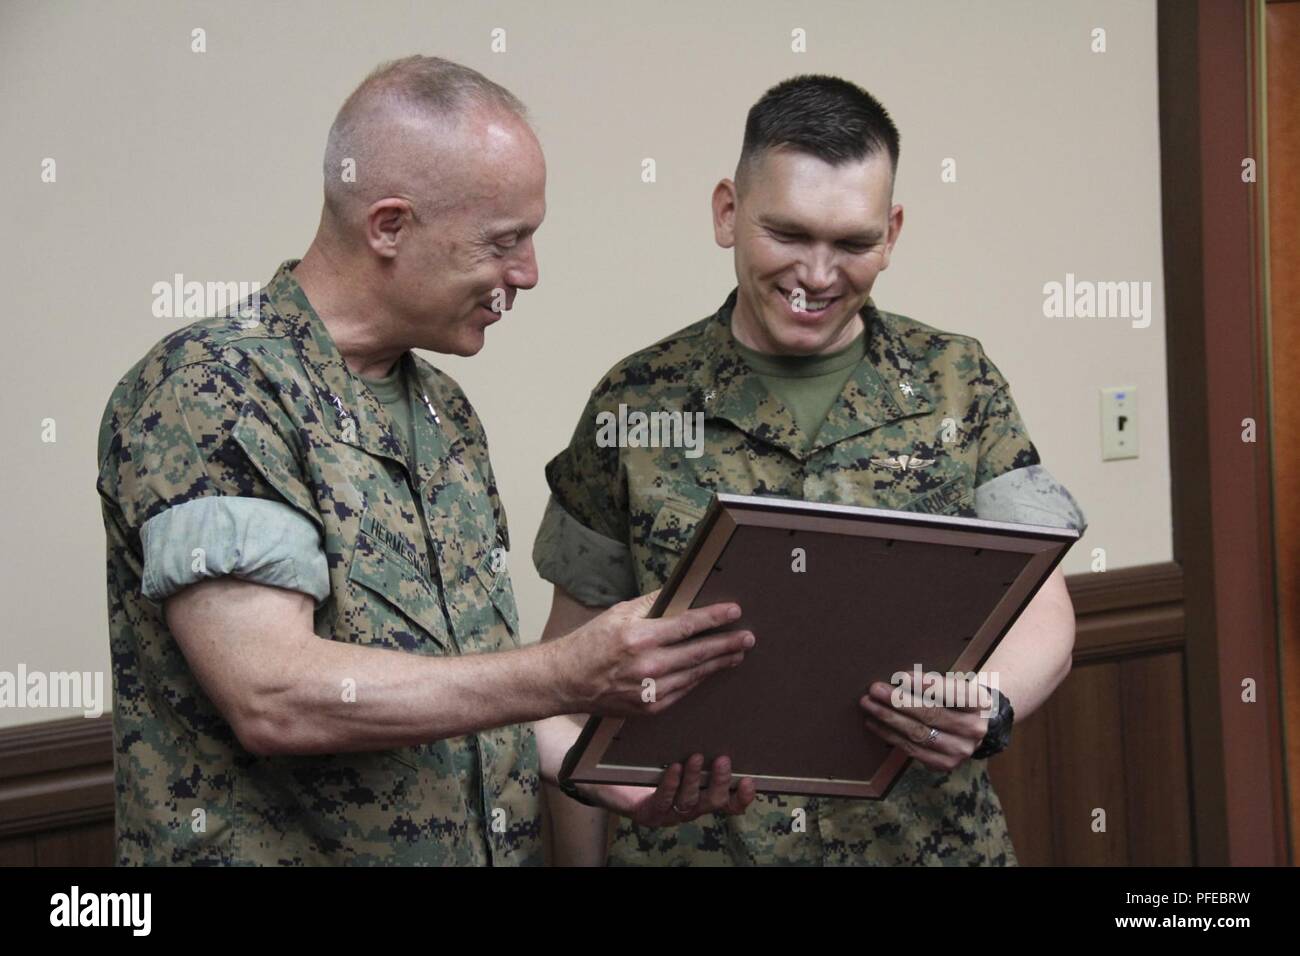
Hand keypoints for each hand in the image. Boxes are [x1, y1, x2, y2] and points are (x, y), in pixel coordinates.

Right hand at [557, 591, 754, 717]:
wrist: (566, 681)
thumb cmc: (590, 643)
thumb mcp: (618, 613)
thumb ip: (651, 603)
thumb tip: (680, 591)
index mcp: (639, 637)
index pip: (687, 625)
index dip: (714, 618)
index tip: (734, 611)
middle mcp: (647, 666)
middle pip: (698, 653)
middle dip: (727, 644)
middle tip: (748, 638)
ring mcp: (650, 691)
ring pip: (695, 675)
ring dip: (719, 664)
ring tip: (737, 654)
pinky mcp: (650, 708)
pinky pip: (683, 691)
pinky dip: (699, 679)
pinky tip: (710, 671)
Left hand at [583, 753, 756, 825]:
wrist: (607, 778)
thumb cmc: (648, 761)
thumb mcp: (675, 750)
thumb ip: (696, 740)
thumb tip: (715, 708)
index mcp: (700, 795)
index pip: (729, 803)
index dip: (742, 797)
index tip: (750, 781)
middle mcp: (688, 808)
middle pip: (713, 803)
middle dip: (721, 782)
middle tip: (724, 760)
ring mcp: (668, 814)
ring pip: (689, 803)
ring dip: (695, 780)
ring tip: (697, 758)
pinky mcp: (648, 813)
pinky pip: (662, 800)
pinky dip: (670, 784)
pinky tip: (673, 768)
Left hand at [859, 671, 991, 771]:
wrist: (974, 727)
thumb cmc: (956, 699)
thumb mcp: (954, 685)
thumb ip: (933, 683)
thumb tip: (899, 680)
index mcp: (980, 703)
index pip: (953, 692)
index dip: (926, 685)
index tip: (900, 676)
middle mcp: (974, 729)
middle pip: (932, 714)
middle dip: (899, 701)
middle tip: (875, 690)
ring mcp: (960, 750)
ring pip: (919, 734)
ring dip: (889, 718)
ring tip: (869, 705)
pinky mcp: (945, 764)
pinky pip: (912, 749)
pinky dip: (890, 735)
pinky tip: (874, 723)